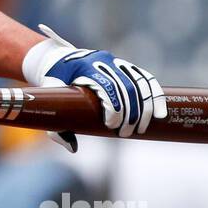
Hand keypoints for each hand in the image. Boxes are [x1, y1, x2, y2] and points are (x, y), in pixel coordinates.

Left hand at [20, 24, 166, 151]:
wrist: (56, 59)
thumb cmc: (52, 84)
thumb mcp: (47, 102)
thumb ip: (55, 126)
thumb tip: (72, 148)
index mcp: (83, 67)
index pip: (106, 87)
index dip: (113, 107)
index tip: (111, 126)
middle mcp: (102, 61)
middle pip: (125, 87)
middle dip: (130, 113)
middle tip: (126, 134)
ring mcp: (115, 61)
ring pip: (139, 82)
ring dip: (145, 108)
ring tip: (141, 129)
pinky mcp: (124, 65)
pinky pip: (145, 78)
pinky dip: (155, 95)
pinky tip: (160, 113)